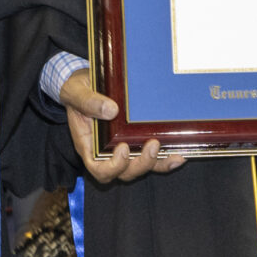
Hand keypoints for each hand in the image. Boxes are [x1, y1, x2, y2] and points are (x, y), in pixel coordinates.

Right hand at [59, 68, 185, 183]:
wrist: (83, 83)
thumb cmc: (77, 90)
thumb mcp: (76, 92)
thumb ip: (89, 101)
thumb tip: (111, 110)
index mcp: (88, 145)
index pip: (98, 169)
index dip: (113, 167)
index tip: (123, 148)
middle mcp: (105, 152)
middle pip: (123, 173)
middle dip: (140, 164)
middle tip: (152, 144)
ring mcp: (122, 148)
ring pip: (139, 168)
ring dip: (156, 164)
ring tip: (172, 153)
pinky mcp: (135, 141)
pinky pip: (150, 158)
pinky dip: (164, 159)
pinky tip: (179, 154)